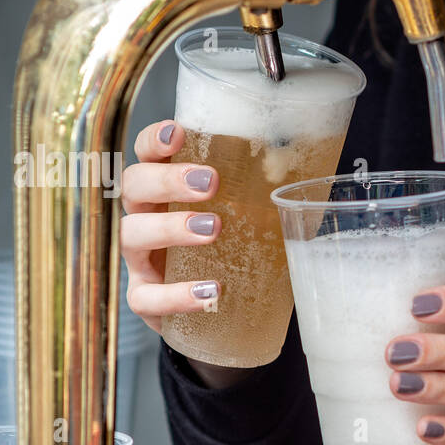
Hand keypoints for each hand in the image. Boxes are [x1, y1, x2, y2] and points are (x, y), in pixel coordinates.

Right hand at [121, 120, 246, 388]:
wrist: (225, 311)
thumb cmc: (238, 249)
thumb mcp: (252, 215)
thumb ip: (268, 190)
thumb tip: (312, 158)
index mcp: (167, 189)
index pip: (148, 154)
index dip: (155, 140)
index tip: (179, 133)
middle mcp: (146, 217)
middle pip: (136, 187)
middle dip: (168, 180)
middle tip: (211, 183)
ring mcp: (142, 260)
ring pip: (133, 235)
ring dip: (170, 228)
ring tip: (213, 229)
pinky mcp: (146, 299)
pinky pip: (147, 297)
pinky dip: (176, 294)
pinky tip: (209, 291)